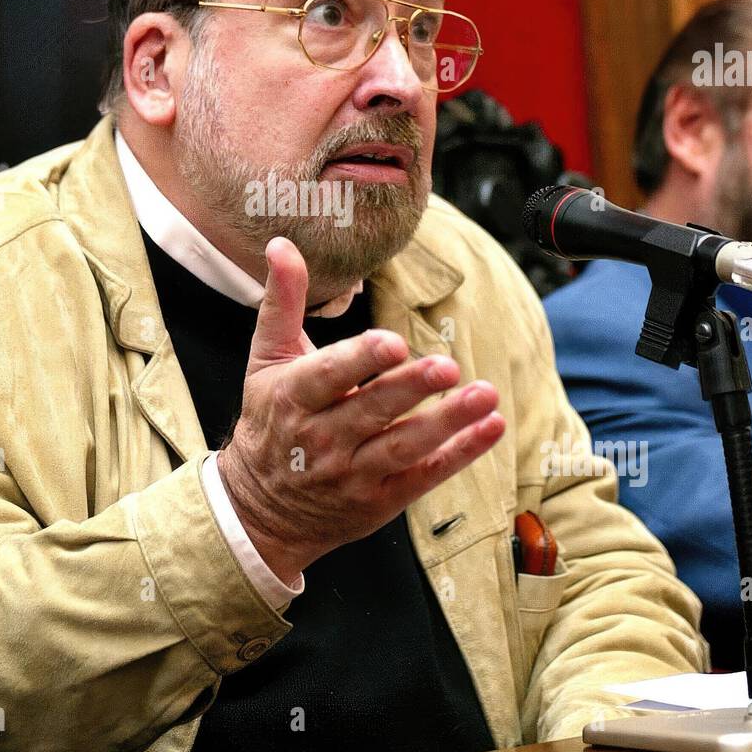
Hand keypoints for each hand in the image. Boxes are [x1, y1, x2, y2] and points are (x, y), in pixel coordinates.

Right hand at [218, 237, 504, 584]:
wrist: (261, 508)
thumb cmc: (270, 419)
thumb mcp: (265, 359)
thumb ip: (282, 302)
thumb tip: (281, 244)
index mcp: (292, 398)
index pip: (328, 376)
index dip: (360, 360)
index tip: (393, 343)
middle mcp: (320, 440)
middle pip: (371, 411)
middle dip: (411, 389)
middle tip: (448, 366)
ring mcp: (351, 474)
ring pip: (402, 448)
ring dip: (446, 422)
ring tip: (484, 396)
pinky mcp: (379, 500)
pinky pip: (423, 478)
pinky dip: (459, 455)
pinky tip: (490, 429)